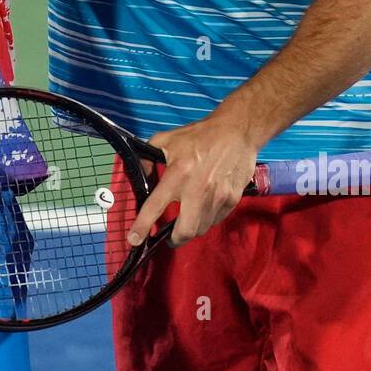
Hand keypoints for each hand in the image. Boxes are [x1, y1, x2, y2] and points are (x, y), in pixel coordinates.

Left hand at [128, 113, 259, 248]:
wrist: (236, 131)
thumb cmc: (199, 135)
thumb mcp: (166, 140)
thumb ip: (148, 158)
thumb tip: (140, 178)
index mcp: (178, 174)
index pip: (156, 206)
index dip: (142, 226)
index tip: (134, 240)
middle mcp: (198, 189)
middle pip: (185, 231)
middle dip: (174, 240)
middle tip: (169, 237)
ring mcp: (218, 196)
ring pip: (202, 229)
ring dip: (191, 229)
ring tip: (187, 221)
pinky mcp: (232, 199)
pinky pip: (216, 220)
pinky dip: (207, 220)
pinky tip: (203, 209)